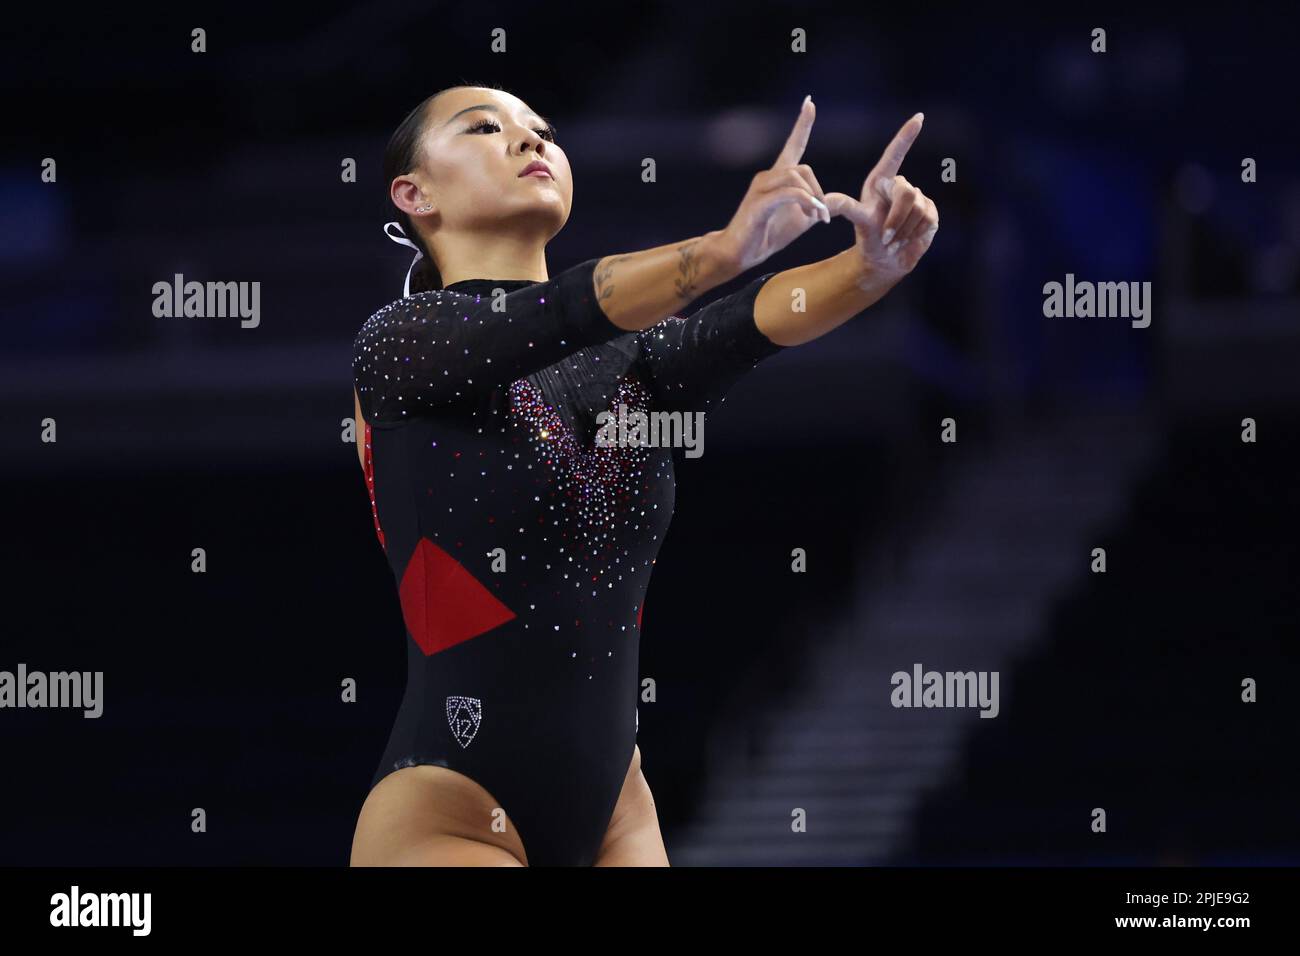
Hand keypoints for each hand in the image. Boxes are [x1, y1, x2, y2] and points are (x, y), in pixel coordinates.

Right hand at [710, 95, 831, 273]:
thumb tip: (838, 200)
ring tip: (816, 219)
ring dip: (812, 198)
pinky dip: (805, 202)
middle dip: (818, 192)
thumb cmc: (767, 234)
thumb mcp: (801, 220)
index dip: (802, 124)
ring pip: (795, 177)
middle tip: (823, 218)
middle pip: (803, 168)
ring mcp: (760, 188)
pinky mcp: (758, 203)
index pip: (793, 145)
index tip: (810, 103)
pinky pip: (788, 193)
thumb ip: (818, 207)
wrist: (739, 253)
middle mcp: (768, 177)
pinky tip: (812, 216)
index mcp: (778, 178)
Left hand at [823, 113, 937, 280]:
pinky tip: (908, 237)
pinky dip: (915, 233)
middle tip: (886, 236)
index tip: (919, 117)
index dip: (906, 136)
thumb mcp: (857, 219)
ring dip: (903, 230)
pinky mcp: (930, 212)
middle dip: (895, 219)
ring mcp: (917, 198)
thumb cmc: (869, 237)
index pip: (895, 154)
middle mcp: (900, 185)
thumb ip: (843, 206)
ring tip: (894, 238)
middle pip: (906, 192)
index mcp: (881, 181)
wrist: (885, 260)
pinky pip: (927, 218)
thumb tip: (823, 202)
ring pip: (917, 208)